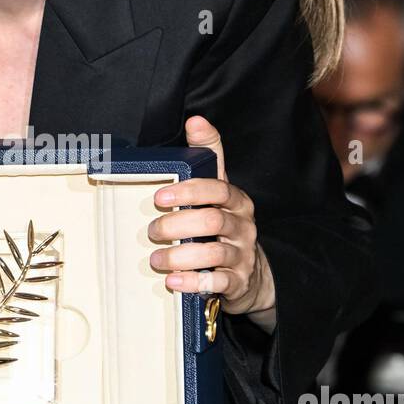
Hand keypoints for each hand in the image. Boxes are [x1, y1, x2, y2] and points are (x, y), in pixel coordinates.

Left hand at [148, 115, 275, 326]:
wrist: (252, 274)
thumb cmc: (225, 225)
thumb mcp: (220, 189)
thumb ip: (210, 155)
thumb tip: (197, 120)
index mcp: (236, 201)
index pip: (218, 189)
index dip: (190, 192)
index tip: (160, 197)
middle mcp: (242, 226)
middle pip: (213, 222)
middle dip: (178, 226)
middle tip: (152, 231)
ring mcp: (242, 255)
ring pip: (214, 255)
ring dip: (180, 256)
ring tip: (156, 259)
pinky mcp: (237, 282)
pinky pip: (218, 283)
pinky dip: (193, 282)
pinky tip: (173, 281)